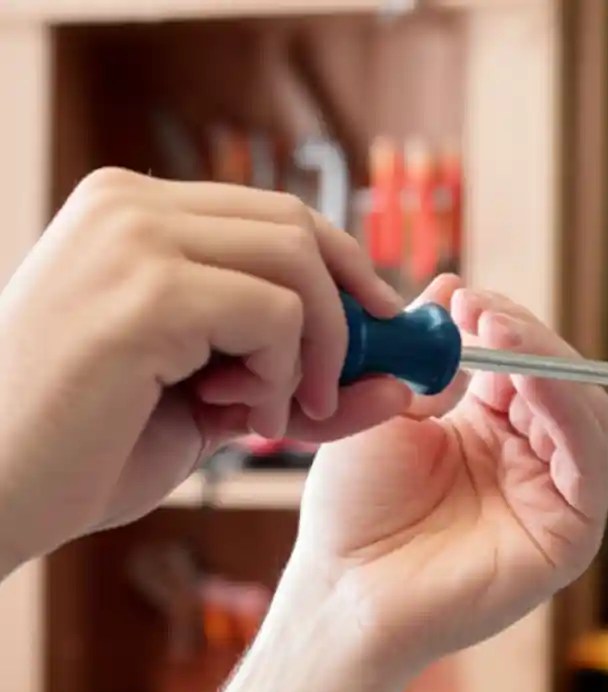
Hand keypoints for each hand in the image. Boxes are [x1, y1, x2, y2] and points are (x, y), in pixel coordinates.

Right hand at [0, 168, 411, 569]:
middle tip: (343, 377)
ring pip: (298, 263)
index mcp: (128, 210)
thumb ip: (288, 371)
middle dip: (348, 304)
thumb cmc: (86, 447)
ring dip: (314, 348)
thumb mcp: (204, 394)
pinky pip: (276, 314)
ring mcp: (132, 240)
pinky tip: (241, 419)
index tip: (377, 322)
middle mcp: (127, 205)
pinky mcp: (147, 292)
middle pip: (297, 224)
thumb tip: (398, 380)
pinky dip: (283, 375)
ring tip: (273, 412)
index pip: (274, 213)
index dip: (341, 267)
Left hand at [207, 275, 607, 691]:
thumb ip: (426, 352)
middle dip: (527, 337)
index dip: (504, 326)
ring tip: (499, 332)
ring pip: (583, 409)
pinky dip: (564, 408)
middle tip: (484, 311)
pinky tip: (524, 378)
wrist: (343, 589)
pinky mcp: (573, 533)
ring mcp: (555, 497)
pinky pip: (587, 457)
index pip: (525, 365)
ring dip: (547, 362)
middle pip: (562, 380)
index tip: (466, 299)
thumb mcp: (388, 408)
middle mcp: (532, 462)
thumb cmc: (355, 512)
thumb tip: (454, 285)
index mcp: (493, 434)